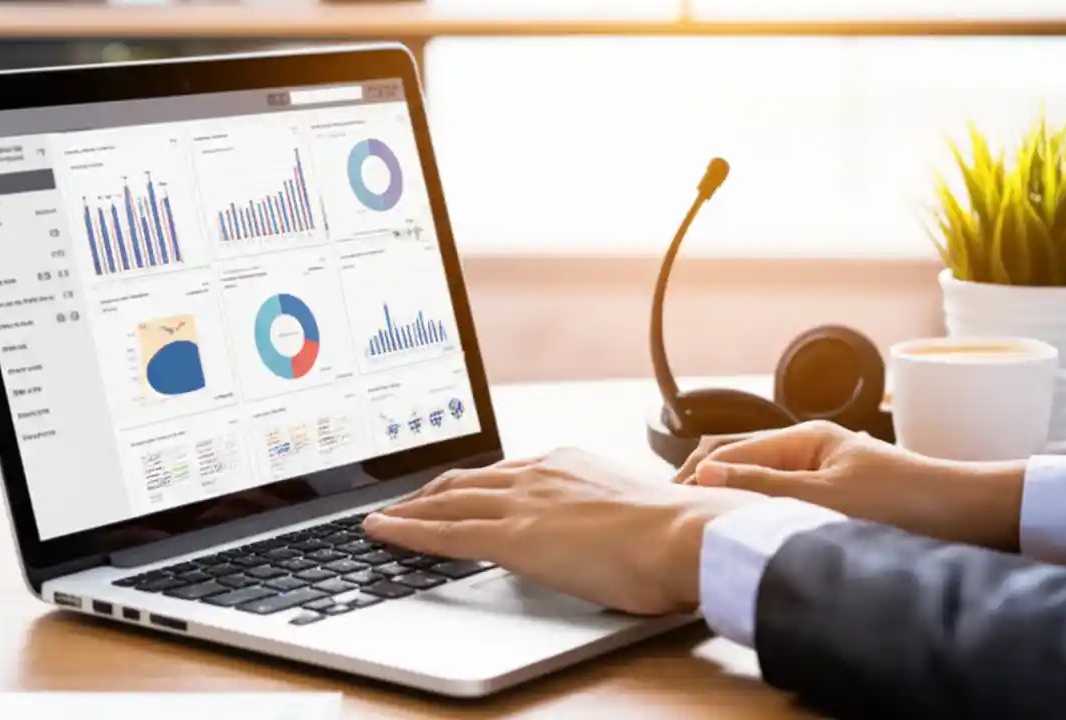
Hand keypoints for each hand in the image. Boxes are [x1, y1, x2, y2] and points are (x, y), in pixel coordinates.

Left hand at [363, 448, 766, 614]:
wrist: (684, 536)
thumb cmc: (676, 535)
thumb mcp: (635, 512)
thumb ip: (608, 515)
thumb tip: (610, 533)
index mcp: (568, 464)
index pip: (504, 472)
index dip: (471, 482)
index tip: (454, 487)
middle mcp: (539, 473)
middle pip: (466, 480)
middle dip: (429, 491)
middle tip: (403, 501)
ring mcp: (522, 502)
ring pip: (446, 502)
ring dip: (409, 509)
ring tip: (383, 517)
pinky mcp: (511, 537)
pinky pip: (444, 532)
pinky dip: (407, 531)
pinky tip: (381, 532)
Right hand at [681, 421, 1026, 550]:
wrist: (969, 516)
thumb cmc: (905, 502)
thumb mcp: (824, 498)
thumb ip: (762, 486)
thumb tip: (706, 475)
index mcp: (804, 437)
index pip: (729, 451)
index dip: (695, 476)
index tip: (668, 504)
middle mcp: (811, 448)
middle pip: (741, 461)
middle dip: (707, 483)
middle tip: (675, 514)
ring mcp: (825, 472)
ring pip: (762, 482)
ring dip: (732, 499)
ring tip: (703, 526)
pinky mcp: (839, 498)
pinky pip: (784, 499)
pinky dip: (759, 512)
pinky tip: (751, 534)